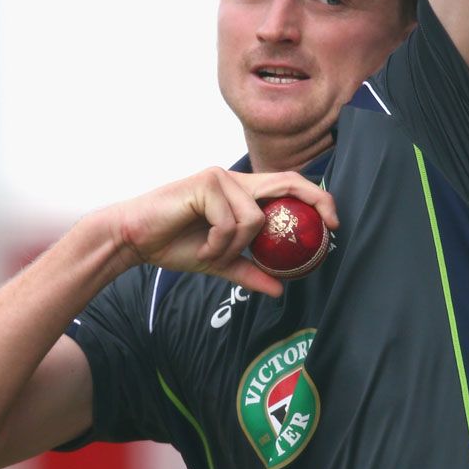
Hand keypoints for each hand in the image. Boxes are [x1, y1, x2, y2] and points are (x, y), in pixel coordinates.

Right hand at [111, 167, 337, 296]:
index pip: (288, 186)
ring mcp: (220, 178)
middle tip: (330, 226)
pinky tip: (202, 249)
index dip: (316, 198)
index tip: (334, 223)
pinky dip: (219, 245)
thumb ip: (249, 272)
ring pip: (255, 218)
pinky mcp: (205, 183)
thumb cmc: (173, 244)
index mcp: (241, 192)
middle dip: (315, 201)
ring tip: (212, 254)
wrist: (134, 239)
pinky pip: (231, 223)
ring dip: (236, 247)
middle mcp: (235, 180)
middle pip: (287, 182)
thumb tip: (281, 289)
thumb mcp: (219, 263)